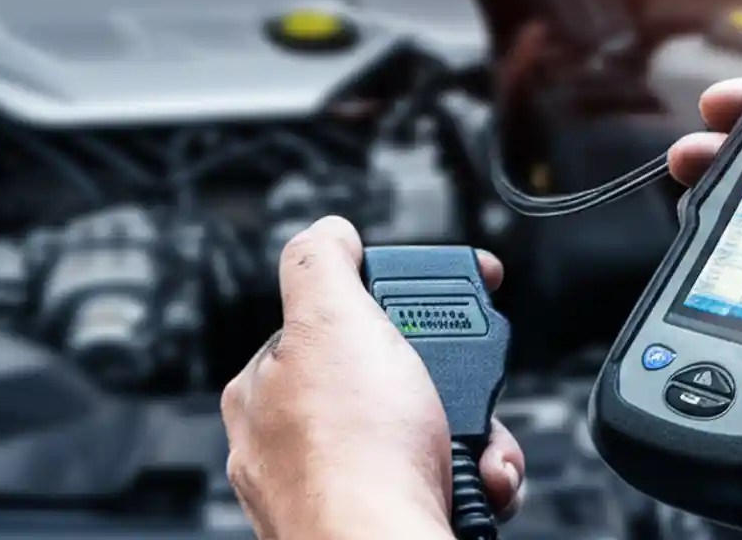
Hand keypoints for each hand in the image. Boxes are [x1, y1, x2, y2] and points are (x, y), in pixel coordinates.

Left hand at [221, 216, 523, 539]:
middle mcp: (290, 445)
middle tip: (464, 385)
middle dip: (444, 380)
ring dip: (468, 432)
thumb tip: (328, 230)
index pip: (333, 323)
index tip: (439, 302)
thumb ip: (322, 263)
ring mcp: (335, 490)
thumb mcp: (331, 321)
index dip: (392, 304)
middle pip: (388, 378)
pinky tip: (474, 482)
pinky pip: (436, 483)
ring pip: (421, 432)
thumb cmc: (352, 457)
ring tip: (476, 445)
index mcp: (265, 389)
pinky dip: (470, 479)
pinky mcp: (378, 521)